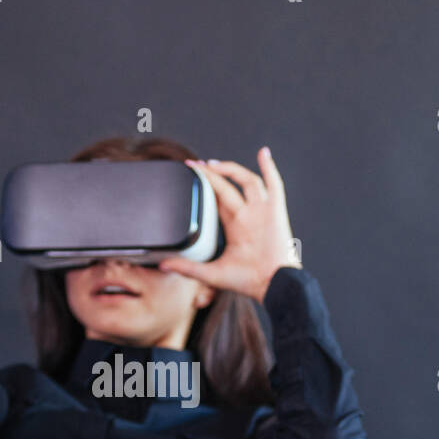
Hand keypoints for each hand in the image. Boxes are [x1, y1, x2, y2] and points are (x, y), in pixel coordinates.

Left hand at [156, 146, 300, 301]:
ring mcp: (262, 211)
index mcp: (235, 227)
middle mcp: (248, 215)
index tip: (190, 176)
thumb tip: (163, 264)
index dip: (205, 187)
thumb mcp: (211, 273)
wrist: (273, 285)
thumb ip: (187, 268)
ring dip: (231, 169)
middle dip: (211, 175)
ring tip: (212, 163)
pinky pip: (274, 184)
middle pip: (228, 187)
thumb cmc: (248, 281)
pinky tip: (263, 153)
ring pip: (246, 181)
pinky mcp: (275, 211)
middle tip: (195, 165)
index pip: (218, 200)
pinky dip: (269, 168)